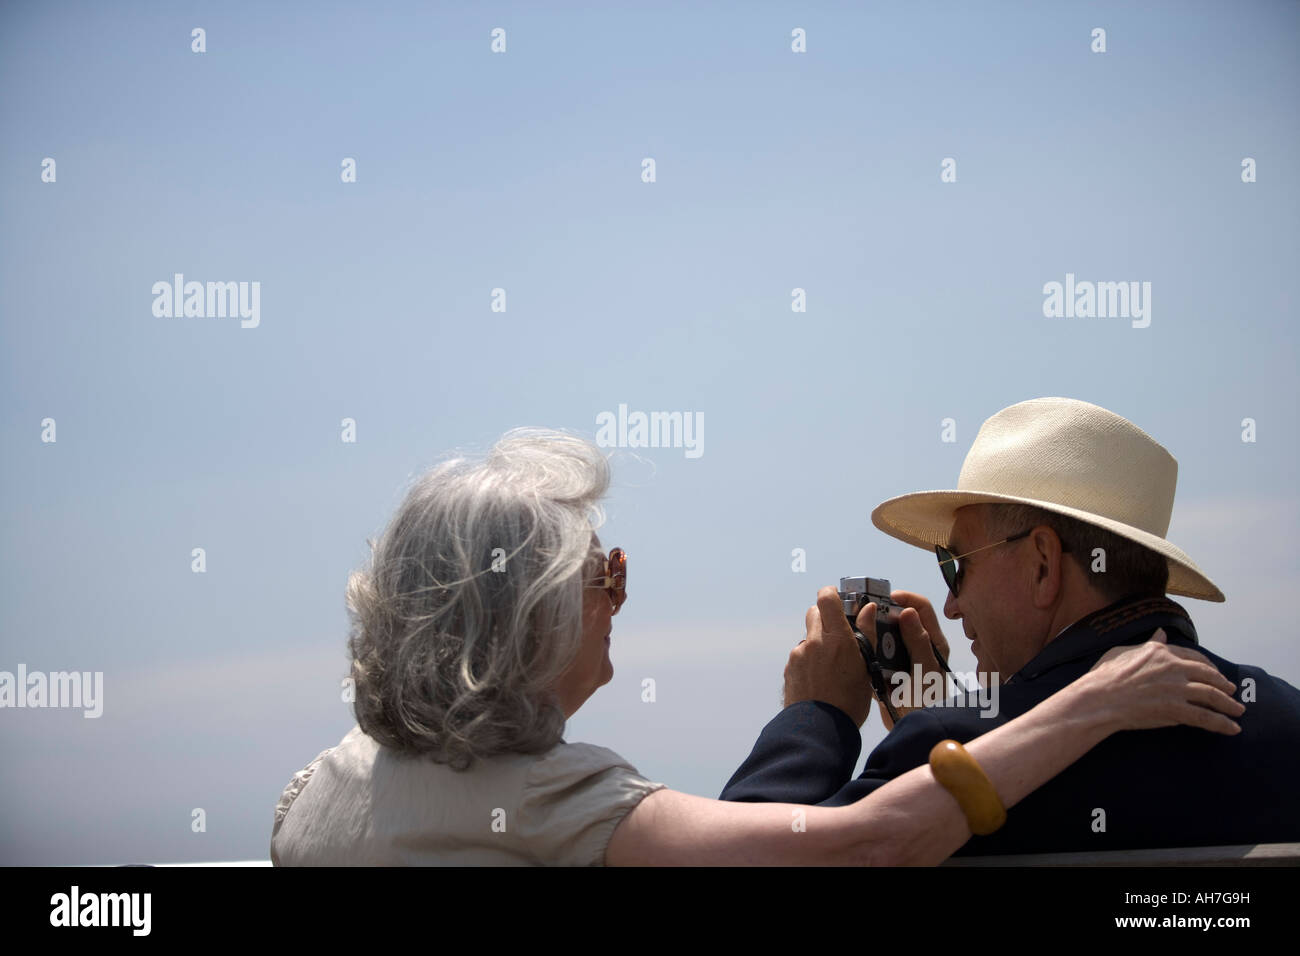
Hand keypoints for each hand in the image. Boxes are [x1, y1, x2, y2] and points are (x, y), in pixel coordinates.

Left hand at [782, 586, 872, 726]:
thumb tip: (868, 609)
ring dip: (818, 643)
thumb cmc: (849, 702)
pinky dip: (810, 661)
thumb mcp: (867, 667)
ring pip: (808, 637)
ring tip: (833, 666)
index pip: (826, 598)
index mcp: (836, 638)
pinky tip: (821, 679)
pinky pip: (801, 656)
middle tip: (840, 635)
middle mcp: (814, 642)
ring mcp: (798, 655)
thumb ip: (867, 634)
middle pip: (814, 613)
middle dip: (826, 618)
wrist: (819, 729)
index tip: (840, 599)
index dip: (832, 594)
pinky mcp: (790, 669)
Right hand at [857, 590, 950, 730]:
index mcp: (932, 642)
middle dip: (883, 611)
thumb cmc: (926, 701)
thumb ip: (918, 642)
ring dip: (872, 628)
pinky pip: (875, 651)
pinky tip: (855, 645)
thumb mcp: (924, 671)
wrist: (916, 732)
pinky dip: (867, 646)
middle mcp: (917, 645)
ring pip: (885, 633)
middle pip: (900, 617)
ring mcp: (901, 657)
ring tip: (856, 625)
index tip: (886, 599)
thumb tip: (908, 611)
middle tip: (865, 610)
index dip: (905, 598)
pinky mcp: (887, 669)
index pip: (921, 608)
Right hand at [1086, 630, 1244, 734]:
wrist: (1099, 699)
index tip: (1214, 672)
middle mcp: (1172, 667)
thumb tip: (1160, 634)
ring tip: (1237, 711)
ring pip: (1211, 695)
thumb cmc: (1104, 675)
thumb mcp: (1124, 652)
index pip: (1193, 657)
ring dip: (1228, 705)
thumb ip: (1147, 644)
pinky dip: (1221, 723)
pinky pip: (1205, 717)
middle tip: (1232, 691)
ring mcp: (1176, 688)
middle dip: (1223, 684)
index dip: (1208, 666)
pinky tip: (1232, 728)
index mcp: (1160, 651)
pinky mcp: (1176, 709)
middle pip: (1208, 675)